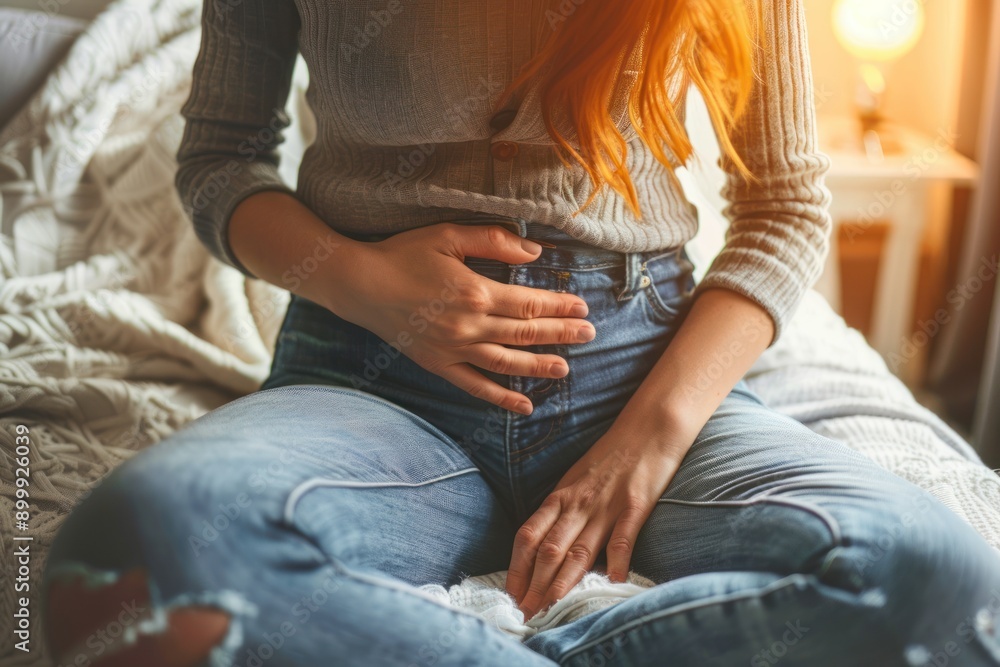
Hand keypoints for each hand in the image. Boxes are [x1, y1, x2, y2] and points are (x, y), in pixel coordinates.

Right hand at [326, 222, 594, 414]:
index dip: (559, 306)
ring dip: (539, 366)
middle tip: (590, 334)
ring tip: (565, 368)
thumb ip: (494, 242)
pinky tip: (525, 405)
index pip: (529, 304)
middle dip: (561, 334)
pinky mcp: (438, 364)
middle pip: (525, 334)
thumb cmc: (404, 254)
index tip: (583, 307)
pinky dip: (501, 398)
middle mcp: (469, 326)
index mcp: (475, 292)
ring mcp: (454, 350)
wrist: (360, 285)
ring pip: (507, 363)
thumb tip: (535, 252)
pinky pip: (476, 386)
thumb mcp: (448, 235)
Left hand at [505, 426, 686, 618]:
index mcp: (560, 497)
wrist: (648, 426)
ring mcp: (606, 505)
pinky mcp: (636, 504)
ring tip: (552, 610)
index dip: (517, 568)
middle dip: (534, 586)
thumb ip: (564, 511)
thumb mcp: (577, 480)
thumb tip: (546, 546)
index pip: (529, 536)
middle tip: (525, 615)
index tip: (510, 595)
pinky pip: (623, 537)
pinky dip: (617, 561)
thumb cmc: (612, 455)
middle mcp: (578, 503)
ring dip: (563, 583)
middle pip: (549, 550)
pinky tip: (611, 583)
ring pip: (578, 550)